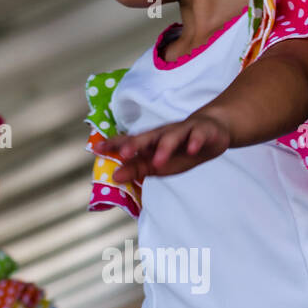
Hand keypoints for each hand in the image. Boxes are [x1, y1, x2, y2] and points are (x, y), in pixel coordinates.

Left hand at [93, 112, 231, 183]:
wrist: (211, 131)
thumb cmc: (180, 149)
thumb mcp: (159, 163)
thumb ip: (137, 168)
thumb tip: (114, 176)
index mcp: (151, 142)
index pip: (130, 141)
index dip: (114, 145)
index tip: (96, 149)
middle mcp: (163, 134)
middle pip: (148, 137)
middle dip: (136, 144)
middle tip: (124, 153)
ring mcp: (183, 131)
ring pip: (172, 136)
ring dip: (165, 147)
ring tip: (158, 161)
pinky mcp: (202, 131)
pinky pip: (198, 136)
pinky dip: (194, 142)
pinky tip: (191, 150)